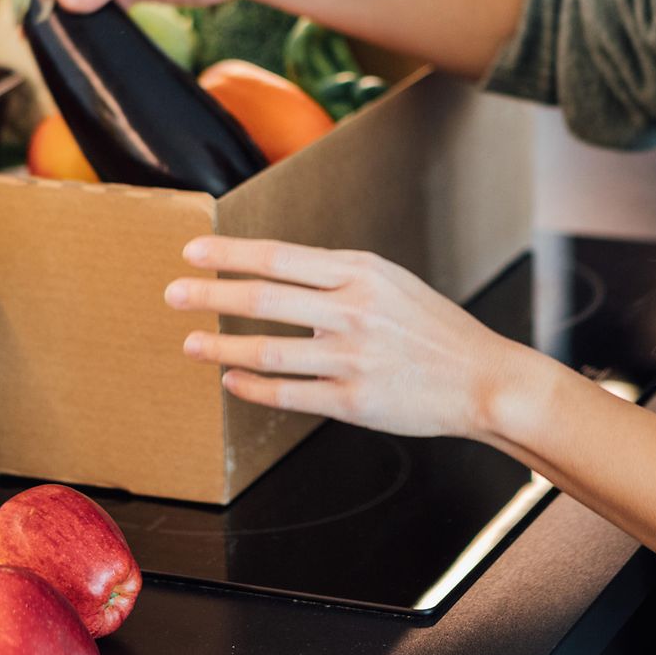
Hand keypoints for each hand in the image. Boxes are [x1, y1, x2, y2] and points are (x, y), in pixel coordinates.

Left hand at [168, 236, 528, 438]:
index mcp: (361, 273)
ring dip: (221, 346)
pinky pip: (288, 394)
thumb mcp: (389, 282)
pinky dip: (252, 386)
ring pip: (268, 351)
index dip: (231, 254)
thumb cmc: (433, 327)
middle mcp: (354, 311)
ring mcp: (352, 358)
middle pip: (265, 298)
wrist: (483, 378)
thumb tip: (277, 276)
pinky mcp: (353, 402)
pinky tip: (231, 379)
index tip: (193, 252)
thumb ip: (337, 277)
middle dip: (211, 294)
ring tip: (191, 342)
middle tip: (172, 293)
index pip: (280, 257)